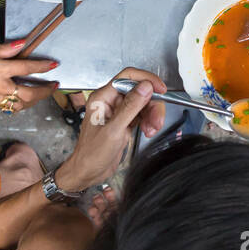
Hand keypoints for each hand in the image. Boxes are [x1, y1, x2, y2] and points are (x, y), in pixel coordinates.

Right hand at [0, 40, 58, 108]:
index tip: (54, 64)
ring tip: (41, 92)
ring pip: (20, 105)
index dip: (43, 66)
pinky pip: (8, 108)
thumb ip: (2, 49)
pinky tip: (21, 97)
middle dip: (45, 91)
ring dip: (35, 100)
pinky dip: (19, 103)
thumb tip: (21, 45)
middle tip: (54, 85)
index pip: (26, 69)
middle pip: (29, 94)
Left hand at [57, 68, 168, 192]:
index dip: (146, 80)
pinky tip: (148, 131)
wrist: (88, 172)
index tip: (160, 89)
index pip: (127, 77)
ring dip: (152, 115)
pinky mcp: (124, 121)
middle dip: (152, 104)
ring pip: (143, 103)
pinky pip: (142, 114)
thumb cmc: (92, 154)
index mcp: (102, 98)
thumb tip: (145, 87)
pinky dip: (149, 122)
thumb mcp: (114, 130)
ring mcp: (118, 111)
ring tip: (152, 129)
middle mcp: (110, 101)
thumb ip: (130, 107)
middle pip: (139, 91)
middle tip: (157, 119)